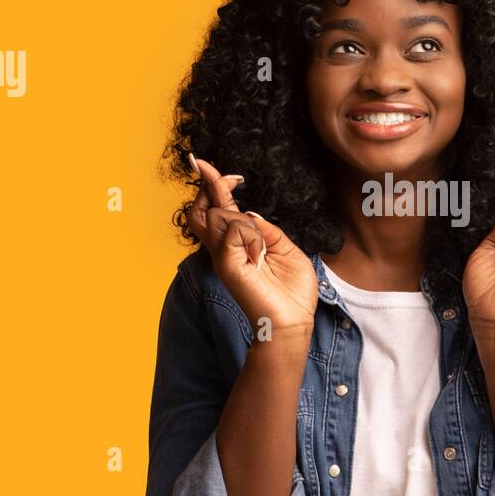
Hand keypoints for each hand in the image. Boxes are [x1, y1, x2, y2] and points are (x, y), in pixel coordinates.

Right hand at [186, 153, 318, 337]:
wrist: (293, 322)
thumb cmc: (291, 292)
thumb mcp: (286, 250)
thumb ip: (265, 230)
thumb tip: (247, 212)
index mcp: (237, 245)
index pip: (215, 209)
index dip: (214, 185)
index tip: (229, 173)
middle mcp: (224, 250)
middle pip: (201, 209)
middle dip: (212, 184)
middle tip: (228, 177)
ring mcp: (223, 257)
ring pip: (219, 215)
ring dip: (246, 222)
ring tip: (261, 249)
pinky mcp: (226, 265)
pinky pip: (234, 229)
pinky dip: (251, 235)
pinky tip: (259, 256)